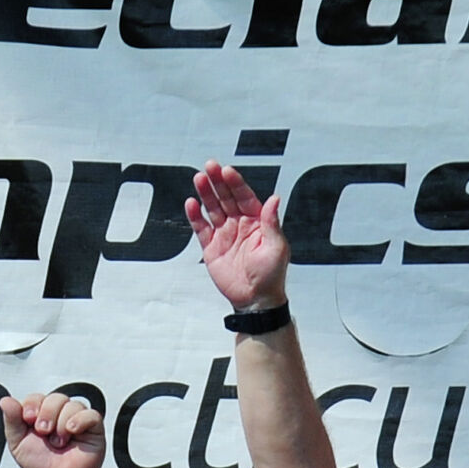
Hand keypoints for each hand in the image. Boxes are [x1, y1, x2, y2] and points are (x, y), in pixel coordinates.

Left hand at [1, 392, 104, 467]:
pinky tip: (72, 432)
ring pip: (72, 404)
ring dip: (62, 423)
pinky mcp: (93, 428)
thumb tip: (6, 400)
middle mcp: (60, 415)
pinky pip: (91, 414)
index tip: (28, 419)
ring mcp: (77, 420)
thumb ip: (11, 420)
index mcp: (41, 415)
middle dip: (47, 414)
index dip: (32, 405)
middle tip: (44, 432)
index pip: (37, 397)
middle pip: (56, 397)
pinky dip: (79, 421)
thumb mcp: (17, 443)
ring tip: (58, 441)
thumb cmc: (39, 464)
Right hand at [185, 160, 288, 311]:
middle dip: (218, 182)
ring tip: (198, 178)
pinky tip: (191, 203)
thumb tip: (274, 199)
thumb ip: (272, 223)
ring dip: (206, 194)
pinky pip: (201, 228)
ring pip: (213, 208)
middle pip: (226, 197)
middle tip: (209, 167)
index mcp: (257, 221)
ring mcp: (224, 234)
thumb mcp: (277, 247)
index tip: (227, 171)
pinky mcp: (211, 247)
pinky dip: (195, 216)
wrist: (255, 300)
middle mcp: (240, 224)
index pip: (245, 196)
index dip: (236, 183)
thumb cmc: (271, 275)